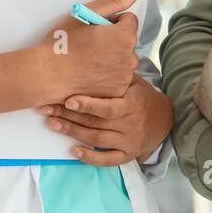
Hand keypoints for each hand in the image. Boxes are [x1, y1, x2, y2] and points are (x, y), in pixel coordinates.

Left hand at [38, 75, 172, 166]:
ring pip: (96, 139)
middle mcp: (130, 124)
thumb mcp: (135, 83)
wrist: (164, 121)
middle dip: (68, 115)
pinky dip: (90, 158)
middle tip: (46, 109)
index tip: (68, 99)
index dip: (88, 104)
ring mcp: (129, 141)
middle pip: (95, 122)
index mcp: (132, 104)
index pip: (108, 107)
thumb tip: (96, 53)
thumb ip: (118, 74)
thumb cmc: (143, 97)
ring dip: (72, 132)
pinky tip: (73, 151)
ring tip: (51, 123)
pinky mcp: (127, 155)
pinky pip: (107, 160)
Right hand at [39, 0, 139, 101]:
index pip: (129, 20)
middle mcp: (129, 57)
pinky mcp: (117, 91)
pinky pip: (118, 78)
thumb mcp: (84, 15)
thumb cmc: (63, 44)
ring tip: (89, 60)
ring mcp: (124, 76)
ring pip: (123, 60)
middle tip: (91, 44)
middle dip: (114, 40)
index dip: (113, 21)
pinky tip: (91, 73)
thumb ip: (112, 2)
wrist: (48, 75)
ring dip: (112, 58)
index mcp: (124, 35)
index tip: (97, 28)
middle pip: (127, 41)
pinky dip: (109, 75)